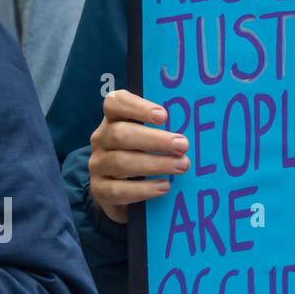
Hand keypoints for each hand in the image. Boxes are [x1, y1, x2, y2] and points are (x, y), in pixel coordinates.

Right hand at [88, 89, 188, 223]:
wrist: (122, 190)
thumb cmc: (143, 154)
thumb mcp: (152, 137)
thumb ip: (167, 128)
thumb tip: (197, 127)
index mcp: (114, 119)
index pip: (115, 103)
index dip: (137, 107)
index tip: (164, 116)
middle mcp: (101, 139)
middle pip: (121, 134)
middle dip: (155, 140)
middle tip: (183, 145)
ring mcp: (97, 164)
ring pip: (120, 162)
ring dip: (155, 164)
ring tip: (181, 166)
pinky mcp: (99, 189)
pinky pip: (118, 190)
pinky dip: (143, 189)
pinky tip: (164, 187)